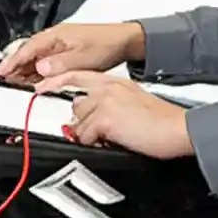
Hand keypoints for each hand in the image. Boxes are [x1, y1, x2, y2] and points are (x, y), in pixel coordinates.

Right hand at [0, 22, 144, 84]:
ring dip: (23, 70)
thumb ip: (59, 64)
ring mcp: (58, 45)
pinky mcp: (64, 52)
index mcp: (55, 37)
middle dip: (13, 66)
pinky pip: (44, 62)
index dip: (10, 62)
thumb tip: (40, 69)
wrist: (122, 42)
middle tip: (2, 80)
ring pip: (34, 58)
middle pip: (26, 53)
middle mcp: (54, 39)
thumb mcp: (82, 57)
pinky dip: (36, 71)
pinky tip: (33, 81)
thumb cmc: (105, 44)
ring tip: (13, 82)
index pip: (26, 50)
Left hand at [35, 71, 193, 158]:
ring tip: (110, 137)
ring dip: (89, 134)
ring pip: (79, 122)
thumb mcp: (134, 103)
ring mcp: (105, 101)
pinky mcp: (104, 118)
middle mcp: (108, 88)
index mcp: (116, 82)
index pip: (79, 74)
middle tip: (99, 132)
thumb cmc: (162, 120)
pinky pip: (85, 135)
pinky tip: (112, 140)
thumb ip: (110, 104)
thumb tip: (92, 118)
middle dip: (83, 122)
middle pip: (76, 104)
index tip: (42, 86)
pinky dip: (95, 142)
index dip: (57, 81)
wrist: (175, 128)